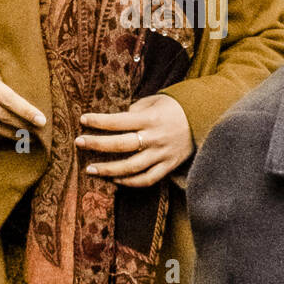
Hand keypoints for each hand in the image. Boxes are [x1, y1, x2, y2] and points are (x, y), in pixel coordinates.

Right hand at [0, 49, 45, 139]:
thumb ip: (2, 79)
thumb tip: (24, 99)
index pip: (9, 99)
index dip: (27, 112)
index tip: (42, 121)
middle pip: (2, 116)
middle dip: (23, 126)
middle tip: (38, 133)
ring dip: (10, 135)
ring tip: (25, 137)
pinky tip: (5, 136)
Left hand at [75, 93, 192, 187]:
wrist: (204, 119)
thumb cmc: (174, 107)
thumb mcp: (155, 101)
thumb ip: (134, 109)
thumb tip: (114, 119)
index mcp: (150, 118)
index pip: (118, 121)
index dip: (99, 121)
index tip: (82, 120)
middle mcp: (154, 138)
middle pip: (120, 145)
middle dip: (96, 144)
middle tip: (79, 143)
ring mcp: (162, 154)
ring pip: (131, 167)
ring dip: (108, 170)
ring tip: (90, 169)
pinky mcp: (168, 166)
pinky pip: (146, 179)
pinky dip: (129, 182)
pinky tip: (115, 180)